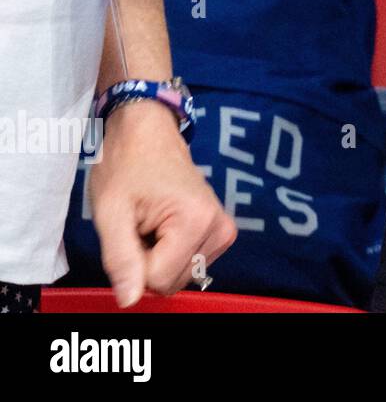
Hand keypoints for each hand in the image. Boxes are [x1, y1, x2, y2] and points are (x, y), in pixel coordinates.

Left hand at [89, 100, 236, 306]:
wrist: (149, 133)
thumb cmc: (126, 166)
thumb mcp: (111, 213)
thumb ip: (121, 259)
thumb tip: (129, 301)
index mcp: (197, 222)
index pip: (157, 280)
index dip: (133, 263)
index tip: (130, 229)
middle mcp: (221, 229)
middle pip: (172, 282)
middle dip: (147, 263)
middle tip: (138, 226)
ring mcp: (225, 231)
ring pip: (180, 277)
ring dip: (158, 259)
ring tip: (150, 223)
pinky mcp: (222, 232)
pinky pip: (188, 265)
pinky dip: (170, 254)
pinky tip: (163, 226)